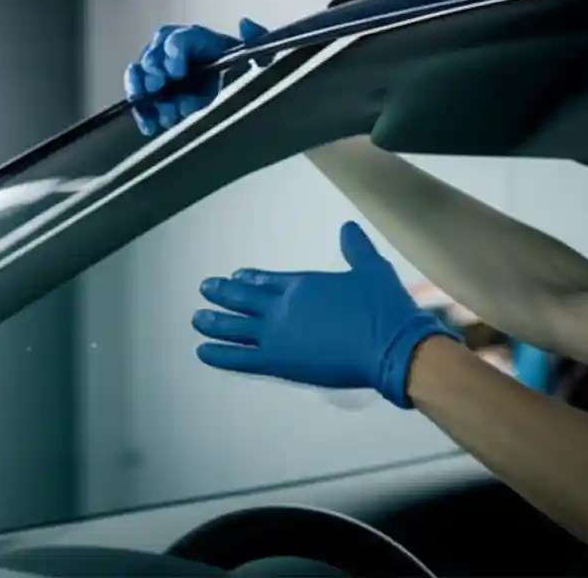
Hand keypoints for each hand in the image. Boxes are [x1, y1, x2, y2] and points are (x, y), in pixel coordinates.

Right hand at [123, 18, 267, 135]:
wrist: (225, 82)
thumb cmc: (235, 63)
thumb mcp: (252, 52)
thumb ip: (256, 39)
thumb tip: (245, 23)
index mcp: (195, 39)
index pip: (178, 39)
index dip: (174, 53)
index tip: (176, 72)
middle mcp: (170, 50)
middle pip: (153, 56)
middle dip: (154, 74)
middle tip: (160, 88)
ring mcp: (157, 71)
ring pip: (140, 75)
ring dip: (144, 93)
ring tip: (161, 114)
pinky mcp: (151, 93)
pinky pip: (139, 98)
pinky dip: (141, 113)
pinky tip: (150, 128)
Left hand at [192, 222, 458, 407]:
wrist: (391, 344)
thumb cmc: (384, 308)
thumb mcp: (371, 269)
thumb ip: (355, 248)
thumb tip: (348, 226)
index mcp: (303, 284)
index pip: (268, 280)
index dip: (250, 279)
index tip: (236, 276)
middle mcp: (283, 306)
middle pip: (244, 299)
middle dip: (223, 293)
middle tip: (205, 288)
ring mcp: (276, 334)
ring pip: (234, 326)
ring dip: (213, 322)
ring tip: (196, 318)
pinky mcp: (277, 361)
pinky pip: (239, 358)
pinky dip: (219, 355)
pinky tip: (202, 351)